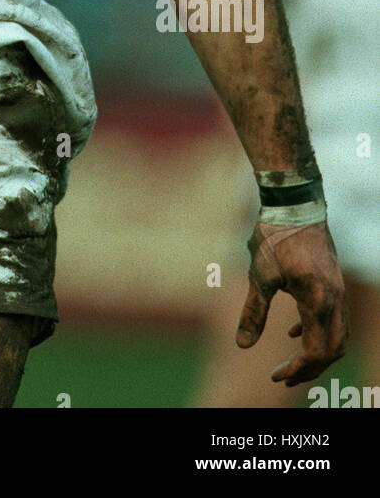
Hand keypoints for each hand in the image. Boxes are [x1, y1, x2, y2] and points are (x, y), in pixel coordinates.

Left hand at [236, 219, 348, 384]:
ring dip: (317, 352)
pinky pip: (334, 317)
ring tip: (293, 363)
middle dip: (310, 369)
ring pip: (337, 335)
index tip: (277, 376)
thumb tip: (242, 345)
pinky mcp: (333, 281)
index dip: (298, 370)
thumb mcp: (259, 276)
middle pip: (333, 350)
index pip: (316, 352)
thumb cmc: (275, 236)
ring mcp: (338, 290)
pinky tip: (294, 332)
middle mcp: (335, 299)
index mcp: (318, 301)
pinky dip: (317, 331)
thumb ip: (254, 313)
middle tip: (285, 378)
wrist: (295, 202)